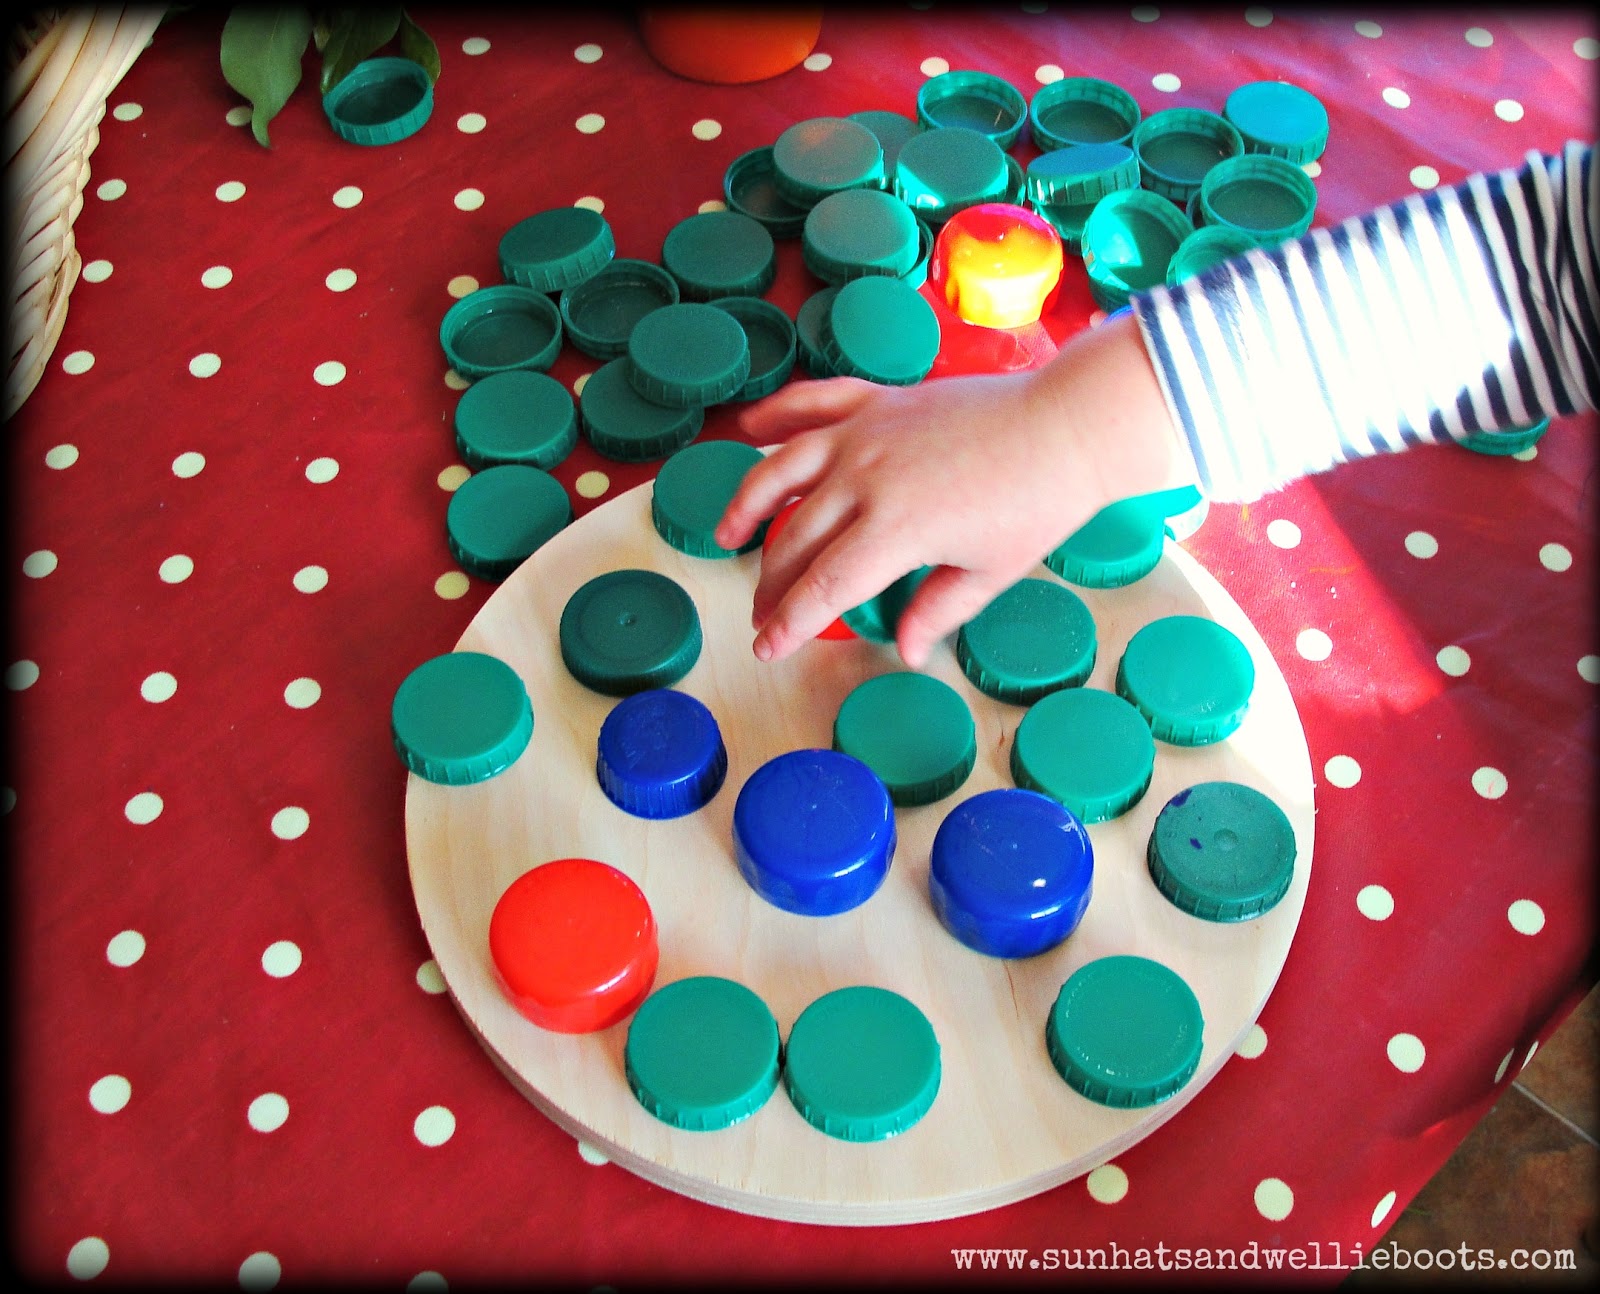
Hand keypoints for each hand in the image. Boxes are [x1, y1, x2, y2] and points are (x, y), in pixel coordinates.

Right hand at [714, 311, 1195, 667]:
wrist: (1068, 426)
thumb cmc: (1038, 504)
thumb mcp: (989, 573)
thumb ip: (936, 611)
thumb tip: (905, 652)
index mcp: (896, 530)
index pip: (822, 588)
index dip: (789, 624)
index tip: (766, 649)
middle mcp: (865, 478)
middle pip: (795, 540)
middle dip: (771, 586)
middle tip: (763, 616)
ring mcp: (866, 432)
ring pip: (782, 471)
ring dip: (746, 506)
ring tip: (726, 537)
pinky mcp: (878, 399)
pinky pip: (814, 402)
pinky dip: (778, 413)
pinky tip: (751, 427)